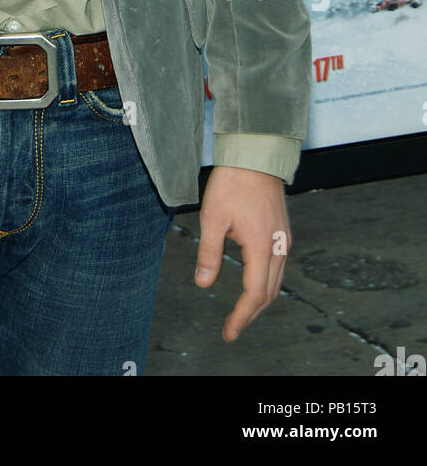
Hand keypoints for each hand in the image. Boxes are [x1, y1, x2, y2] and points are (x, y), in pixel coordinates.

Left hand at [194, 165, 289, 341]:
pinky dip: (266, 282)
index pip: (254, 294)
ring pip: (276, 281)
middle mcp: (279, 247)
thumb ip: (209, 252)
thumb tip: (203, 283)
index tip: (228, 333)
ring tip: (242, 312)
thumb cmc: (233, 182)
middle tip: (233, 328)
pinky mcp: (282, 230)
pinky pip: (278, 266)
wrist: (256, 153)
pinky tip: (254, 282)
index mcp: (262, 248)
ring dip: (260, 300)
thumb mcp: (213, 217)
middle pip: (269, 293)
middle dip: (251, 314)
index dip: (241, 317)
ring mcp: (283, 238)